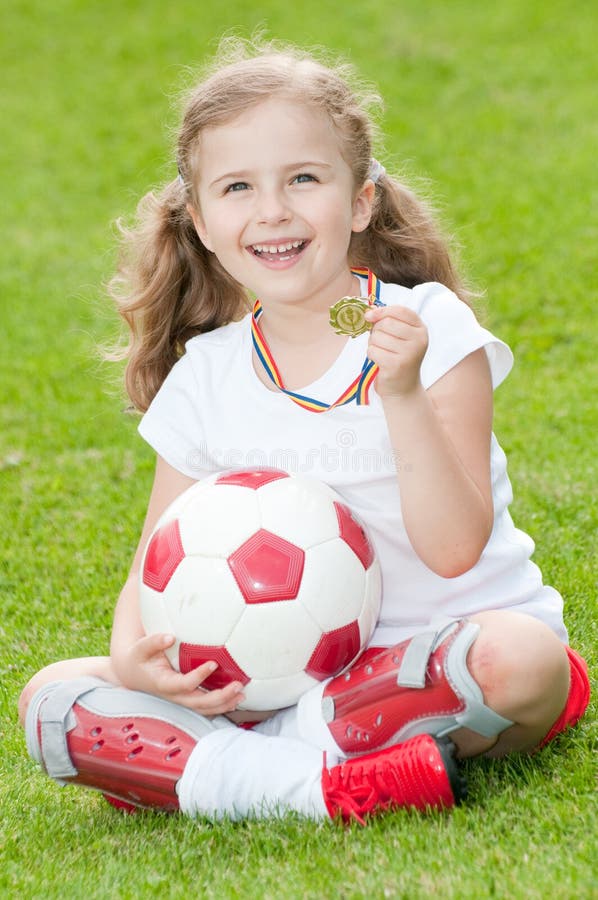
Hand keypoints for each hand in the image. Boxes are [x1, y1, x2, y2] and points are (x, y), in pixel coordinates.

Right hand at [116, 633, 245, 715]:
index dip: (199, 676)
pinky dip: (222, 705)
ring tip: (242, 694)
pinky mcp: (187, 699)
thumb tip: (170, 636)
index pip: (184, 684)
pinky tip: (236, 698)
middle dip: (220, 697)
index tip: (214, 663)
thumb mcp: (141, 648)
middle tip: (238, 685)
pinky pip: (206, 707)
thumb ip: (154, 641)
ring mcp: (181, 700)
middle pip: (199, 703)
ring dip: (224, 704)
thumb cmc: (139, 657)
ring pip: (204, 709)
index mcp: (164, 683)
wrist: (133, 673)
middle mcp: (174, 695)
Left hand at [365, 305, 427, 397]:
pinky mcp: (396, 365)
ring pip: (377, 337)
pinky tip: (380, 362)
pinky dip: (371, 355)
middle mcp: (418, 340)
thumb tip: (369, 311)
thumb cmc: (399, 358)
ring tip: (382, 353)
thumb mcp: (400, 337)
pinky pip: (373, 351)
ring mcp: (409, 353)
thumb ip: (388, 321)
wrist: (403, 388)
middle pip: (386, 323)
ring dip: (373, 344)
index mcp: (421, 330)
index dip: (382, 311)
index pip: (400, 311)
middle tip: (381, 342)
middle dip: (376, 331)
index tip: (370, 315)